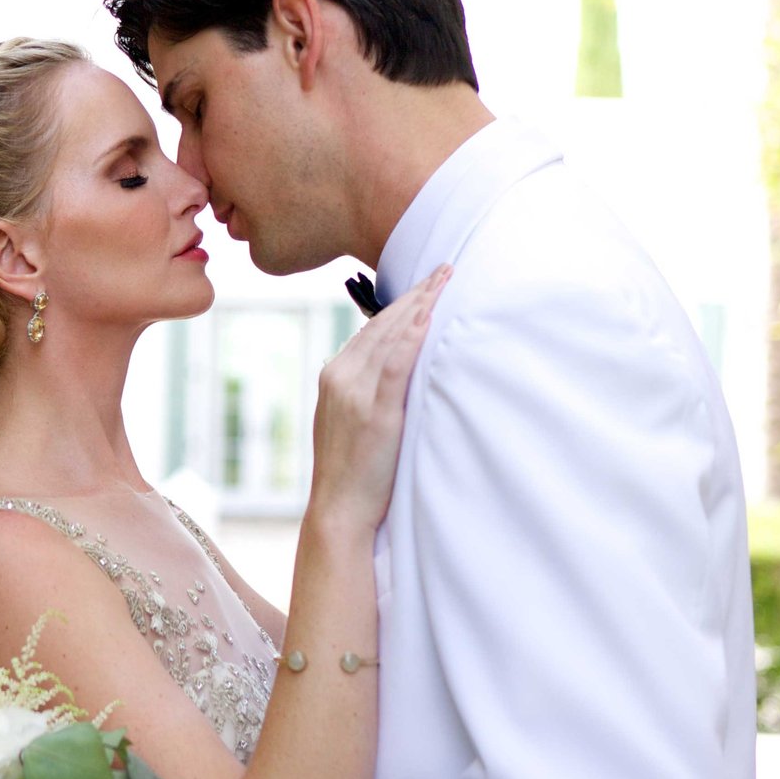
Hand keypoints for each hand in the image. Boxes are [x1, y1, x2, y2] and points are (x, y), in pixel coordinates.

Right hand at [308, 264, 450, 530]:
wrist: (339, 509)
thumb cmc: (352, 471)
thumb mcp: (351, 420)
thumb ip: (367, 390)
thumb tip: (397, 368)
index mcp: (334, 376)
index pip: (371, 328)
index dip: (401, 303)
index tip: (425, 284)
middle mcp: (341, 376)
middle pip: (382, 324)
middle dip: (415, 294)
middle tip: (444, 269)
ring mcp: (355, 393)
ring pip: (390, 337)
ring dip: (420, 306)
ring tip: (445, 282)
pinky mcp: (375, 413)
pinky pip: (395, 366)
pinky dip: (412, 339)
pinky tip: (429, 319)